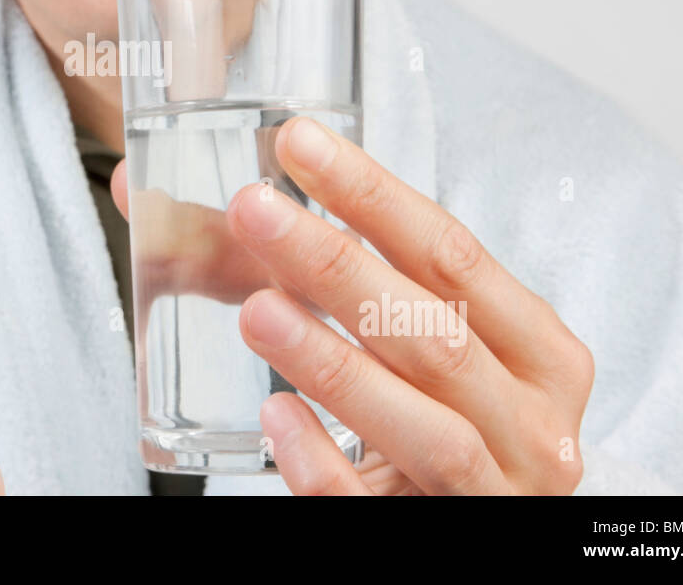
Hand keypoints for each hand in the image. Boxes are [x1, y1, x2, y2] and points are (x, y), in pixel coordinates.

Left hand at [112, 117, 593, 494]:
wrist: (477, 529)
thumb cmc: (444, 418)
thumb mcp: (413, 347)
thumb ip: (314, 277)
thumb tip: (143, 194)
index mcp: (539, 353)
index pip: (454, 256)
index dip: (374, 196)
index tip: (298, 141)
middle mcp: (533, 425)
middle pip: (436, 333)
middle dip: (340, 266)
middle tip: (255, 210)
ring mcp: (495, 494)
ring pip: (425, 427)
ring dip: (336, 363)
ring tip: (257, 310)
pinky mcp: (438, 540)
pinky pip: (374, 508)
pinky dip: (326, 464)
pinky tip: (277, 417)